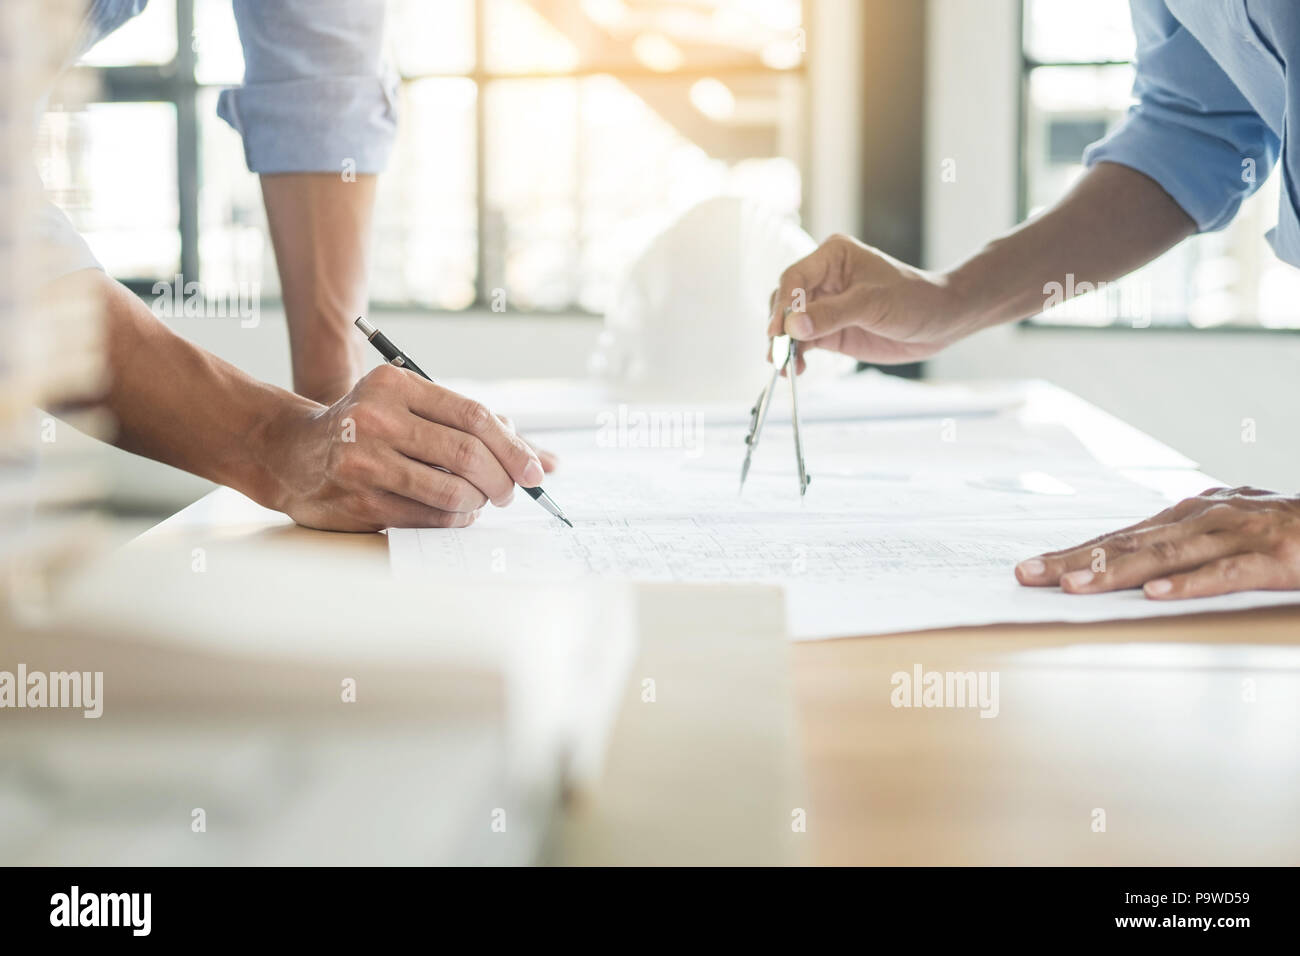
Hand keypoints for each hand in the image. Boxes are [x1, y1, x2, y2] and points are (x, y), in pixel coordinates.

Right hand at [264, 363, 547, 531]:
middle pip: (468, 453)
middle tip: (510, 492)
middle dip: (502, 479)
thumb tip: (545, 462)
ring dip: (478, 503)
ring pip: (452, 490)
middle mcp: (378, 417)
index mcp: (395, 384)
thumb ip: (473, 427)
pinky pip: (428, 517)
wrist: (291, 453)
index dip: (514, 447)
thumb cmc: (366, 430)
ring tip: (480, 501)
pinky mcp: (361, 501)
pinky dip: (454, 518)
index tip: (534, 471)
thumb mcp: (410, 408)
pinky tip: (455, 512)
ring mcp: (366, 461)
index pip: (474, 416)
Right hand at [765, 234, 975, 372]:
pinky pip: (803, 342)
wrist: (939, 321)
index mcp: (832, 257)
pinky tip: (796, 369)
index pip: (795, 277)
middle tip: (778, 354)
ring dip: (785, 346)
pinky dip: (796, 356)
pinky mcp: (828, 330)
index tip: (777, 330)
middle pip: (786, 301)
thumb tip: (793, 326)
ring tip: (785, 366)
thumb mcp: (872, 304)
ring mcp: (824, 306)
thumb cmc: (913, 299)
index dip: (782, 304)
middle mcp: (823, 279)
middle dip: (779, 328)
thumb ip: (831, 314)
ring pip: (790, 325)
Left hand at [1015, 487, 1299, 598]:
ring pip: (1166, 556)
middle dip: (1074, 560)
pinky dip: (1189, 585)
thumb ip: (1186, 545)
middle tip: (1027, 575)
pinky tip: (1155, 596)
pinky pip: (1224, 574)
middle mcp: (1206, 518)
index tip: (1030, 568)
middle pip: (1129, 543)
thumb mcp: (1230, 531)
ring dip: (1115, 572)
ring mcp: (1239, 534)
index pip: (1120, 537)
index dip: (1073, 552)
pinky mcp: (1274, 557)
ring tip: (1073, 586)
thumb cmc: (1290, 530)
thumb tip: (1138, 567)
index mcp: (1191, 514)